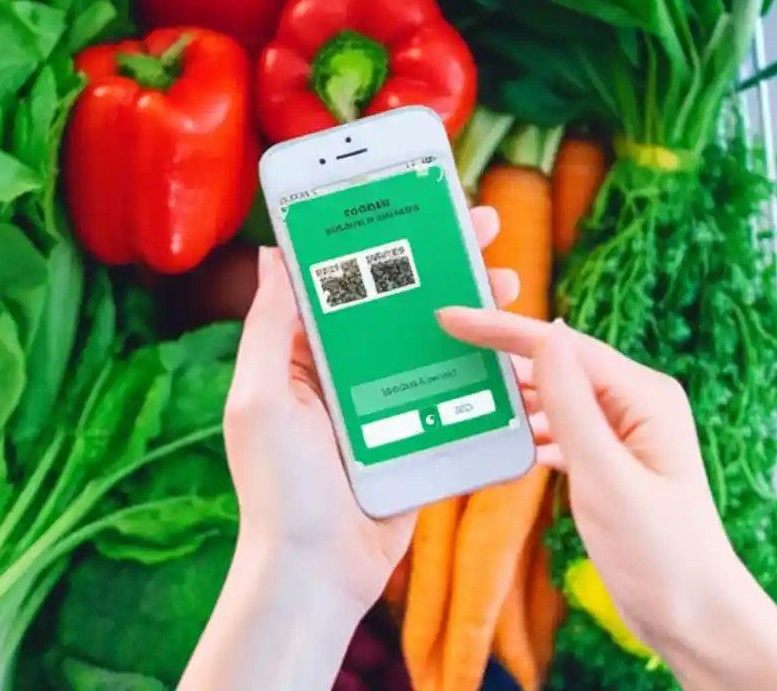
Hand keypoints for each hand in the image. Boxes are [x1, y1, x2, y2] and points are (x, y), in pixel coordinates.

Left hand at [223, 206, 520, 611]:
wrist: (316, 574)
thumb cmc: (279, 488)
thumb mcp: (261, 397)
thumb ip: (271, 326)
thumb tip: (271, 251)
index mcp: (305, 354)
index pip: (347, 278)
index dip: (383, 235)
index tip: (420, 200)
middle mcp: (347, 372)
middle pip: (401, 301)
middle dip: (443, 260)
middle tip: (485, 228)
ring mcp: (386, 404)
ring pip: (436, 341)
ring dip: (473, 308)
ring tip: (509, 283)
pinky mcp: (419, 435)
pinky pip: (454, 391)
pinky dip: (485, 368)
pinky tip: (515, 349)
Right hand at [437, 310, 776, 689]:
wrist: (695, 619)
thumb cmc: (661, 554)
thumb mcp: (607, 479)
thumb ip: (573, 407)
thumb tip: (545, 336)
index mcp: (645, 396)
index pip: (563, 346)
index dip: (503, 330)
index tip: (451, 318)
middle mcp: (637, 405)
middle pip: (559, 364)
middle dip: (503, 356)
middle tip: (444, 348)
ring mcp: (626, 435)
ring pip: (558, 399)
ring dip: (514, 397)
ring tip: (461, 391)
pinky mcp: (613, 465)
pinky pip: (563, 432)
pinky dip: (530, 432)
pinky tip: (500, 438)